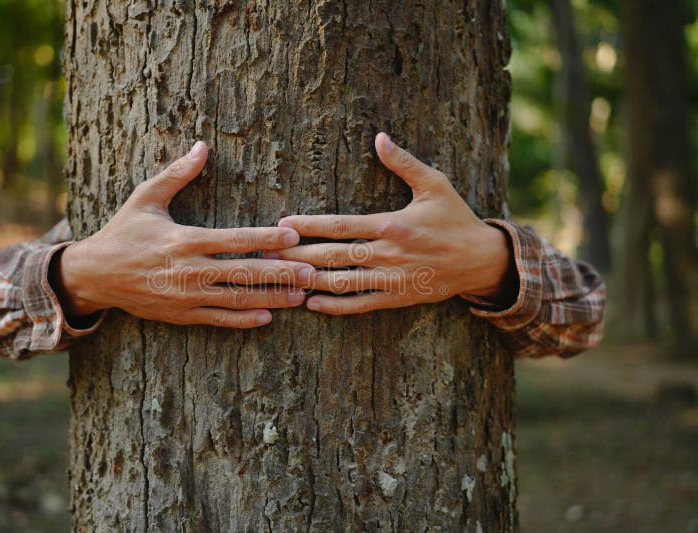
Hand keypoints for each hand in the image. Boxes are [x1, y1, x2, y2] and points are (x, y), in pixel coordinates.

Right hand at [54, 141, 314, 327]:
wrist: (94, 276)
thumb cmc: (123, 232)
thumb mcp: (145, 198)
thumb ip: (178, 173)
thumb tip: (202, 145)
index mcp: (184, 239)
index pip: (235, 239)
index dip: (266, 239)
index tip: (293, 237)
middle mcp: (189, 270)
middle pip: (244, 272)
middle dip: (281, 273)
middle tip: (311, 272)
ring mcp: (186, 296)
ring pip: (237, 299)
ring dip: (271, 298)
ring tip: (300, 297)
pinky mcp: (182, 314)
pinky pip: (219, 319)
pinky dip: (244, 319)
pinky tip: (267, 317)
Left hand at [271, 132, 516, 314]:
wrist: (481, 260)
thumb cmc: (455, 219)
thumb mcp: (435, 184)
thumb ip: (403, 163)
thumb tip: (379, 137)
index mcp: (391, 224)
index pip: (340, 225)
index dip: (309, 225)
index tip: (283, 224)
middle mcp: (387, 253)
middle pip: (332, 256)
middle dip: (297, 254)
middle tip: (268, 253)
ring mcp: (391, 279)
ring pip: (341, 282)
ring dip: (308, 280)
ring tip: (281, 277)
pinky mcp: (396, 298)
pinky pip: (360, 305)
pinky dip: (334, 306)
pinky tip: (311, 303)